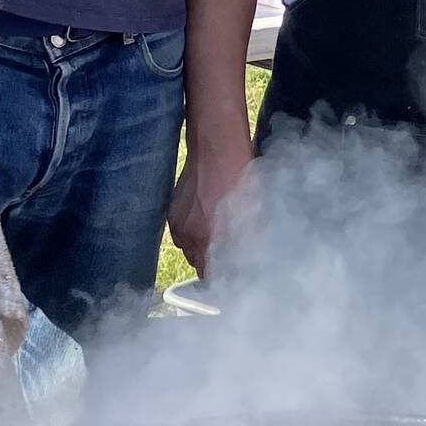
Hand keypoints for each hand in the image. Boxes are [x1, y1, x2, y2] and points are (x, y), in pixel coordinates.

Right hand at [167, 146, 252, 277]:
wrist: (216, 148)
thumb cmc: (239, 176)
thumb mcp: (253, 213)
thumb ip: (248, 242)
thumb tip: (248, 260)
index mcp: (209, 239)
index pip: (208, 276)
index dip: (220, 277)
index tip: (230, 274)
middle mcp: (189, 235)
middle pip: (197, 264)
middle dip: (212, 262)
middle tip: (227, 251)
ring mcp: (178, 223)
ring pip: (189, 249)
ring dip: (201, 246)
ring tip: (216, 232)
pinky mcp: (172, 212)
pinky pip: (181, 233)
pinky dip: (192, 231)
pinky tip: (205, 218)